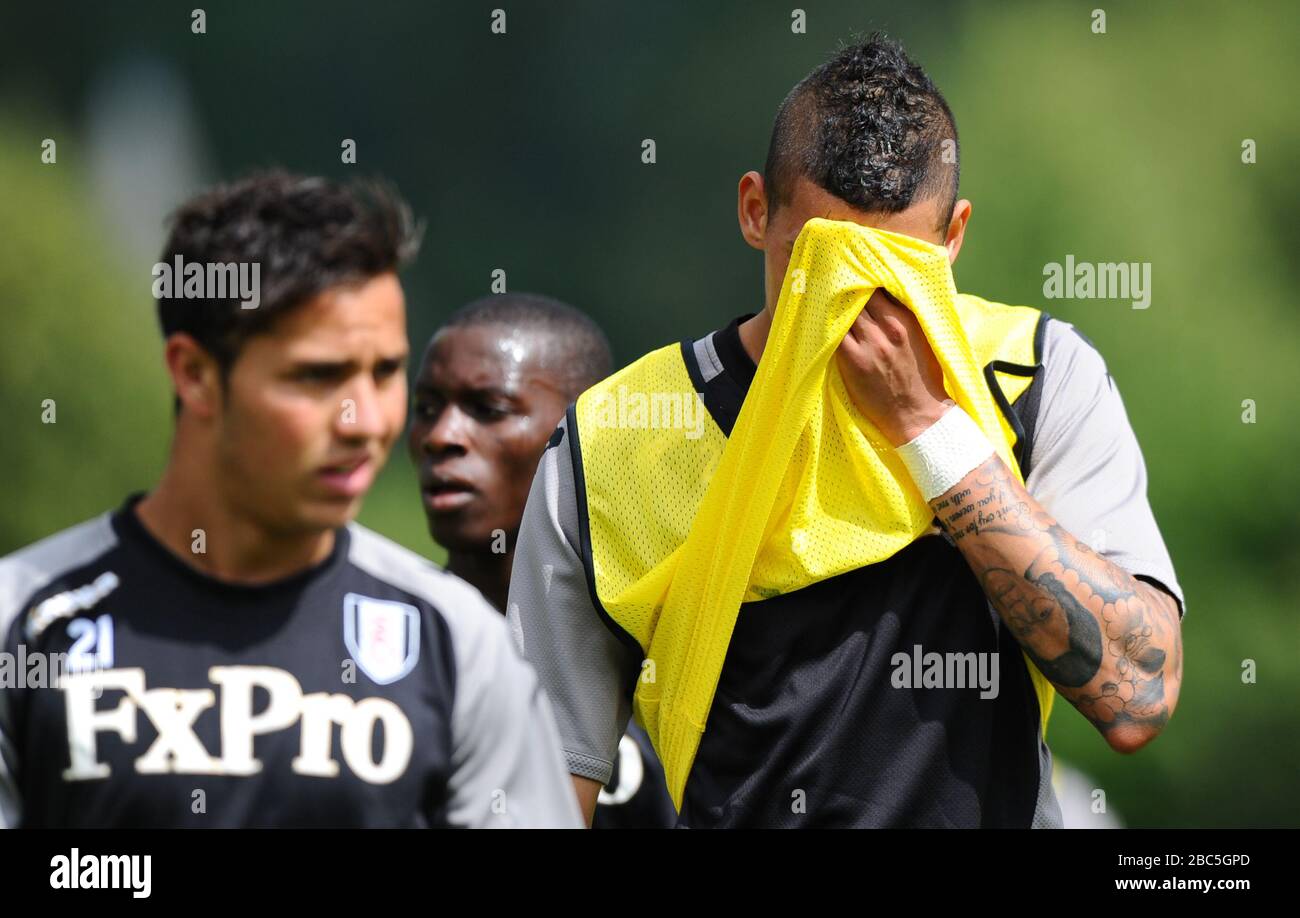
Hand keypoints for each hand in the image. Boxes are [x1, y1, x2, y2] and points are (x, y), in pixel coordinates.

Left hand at [834, 288, 949, 446]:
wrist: (918, 414)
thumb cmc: (923, 377)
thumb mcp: (924, 337)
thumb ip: (906, 315)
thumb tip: (889, 294)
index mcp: (907, 318)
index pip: (881, 286)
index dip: (865, 279)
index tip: (855, 276)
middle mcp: (889, 326)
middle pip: (859, 294)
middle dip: (847, 289)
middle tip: (834, 284)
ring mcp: (870, 342)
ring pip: (844, 311)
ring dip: (835, 305)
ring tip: (824, 300)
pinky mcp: (853, 359)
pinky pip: (833, 333)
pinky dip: (828, 325)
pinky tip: (821, 322)